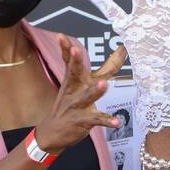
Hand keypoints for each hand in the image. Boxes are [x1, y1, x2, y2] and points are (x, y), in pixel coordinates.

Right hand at [34, 36, 124, 152]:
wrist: (53, 133)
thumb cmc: (67, 107)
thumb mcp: (71, 87)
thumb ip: (79, 70)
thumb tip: (85, 52)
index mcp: (71, 82)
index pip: (68, 63)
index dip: (65, 49)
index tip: (61, 36)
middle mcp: (73, 92)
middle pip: (74, 75)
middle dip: (75, 63)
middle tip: (76, 51)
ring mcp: (77, 106)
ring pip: (86, 97)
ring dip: (94, 91)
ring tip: (103, 85)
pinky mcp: (82, 121)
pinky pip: (96, 120)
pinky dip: (106, 121)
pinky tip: (116, 122)